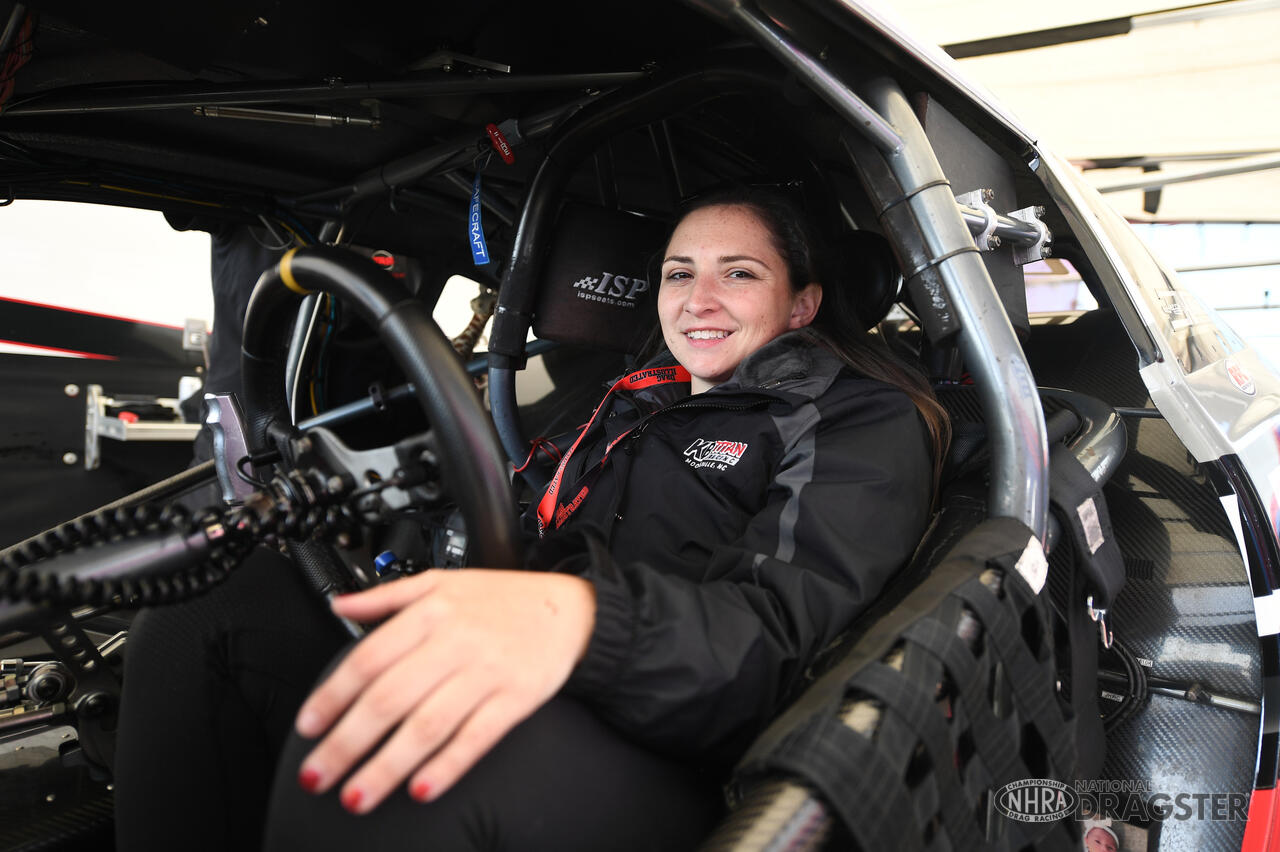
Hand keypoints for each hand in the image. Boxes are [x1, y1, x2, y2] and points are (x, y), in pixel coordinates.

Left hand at [293, 568, 594, 813]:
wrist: (570, 610)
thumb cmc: (502, 600)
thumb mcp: (442, 582)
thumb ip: (387, 595)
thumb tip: (339, 604)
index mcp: (431, 612)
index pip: (369, 658)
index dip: (333, 696)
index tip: (309, 727)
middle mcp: (456, 642)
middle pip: (389, 699)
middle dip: (346, 743)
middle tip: (316, 776)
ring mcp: (487, 672)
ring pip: (427, 725)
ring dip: (387, 766)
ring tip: (357, 796)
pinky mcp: (517, 699)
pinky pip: (476, 737)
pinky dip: (447, 766)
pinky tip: (420, 790)